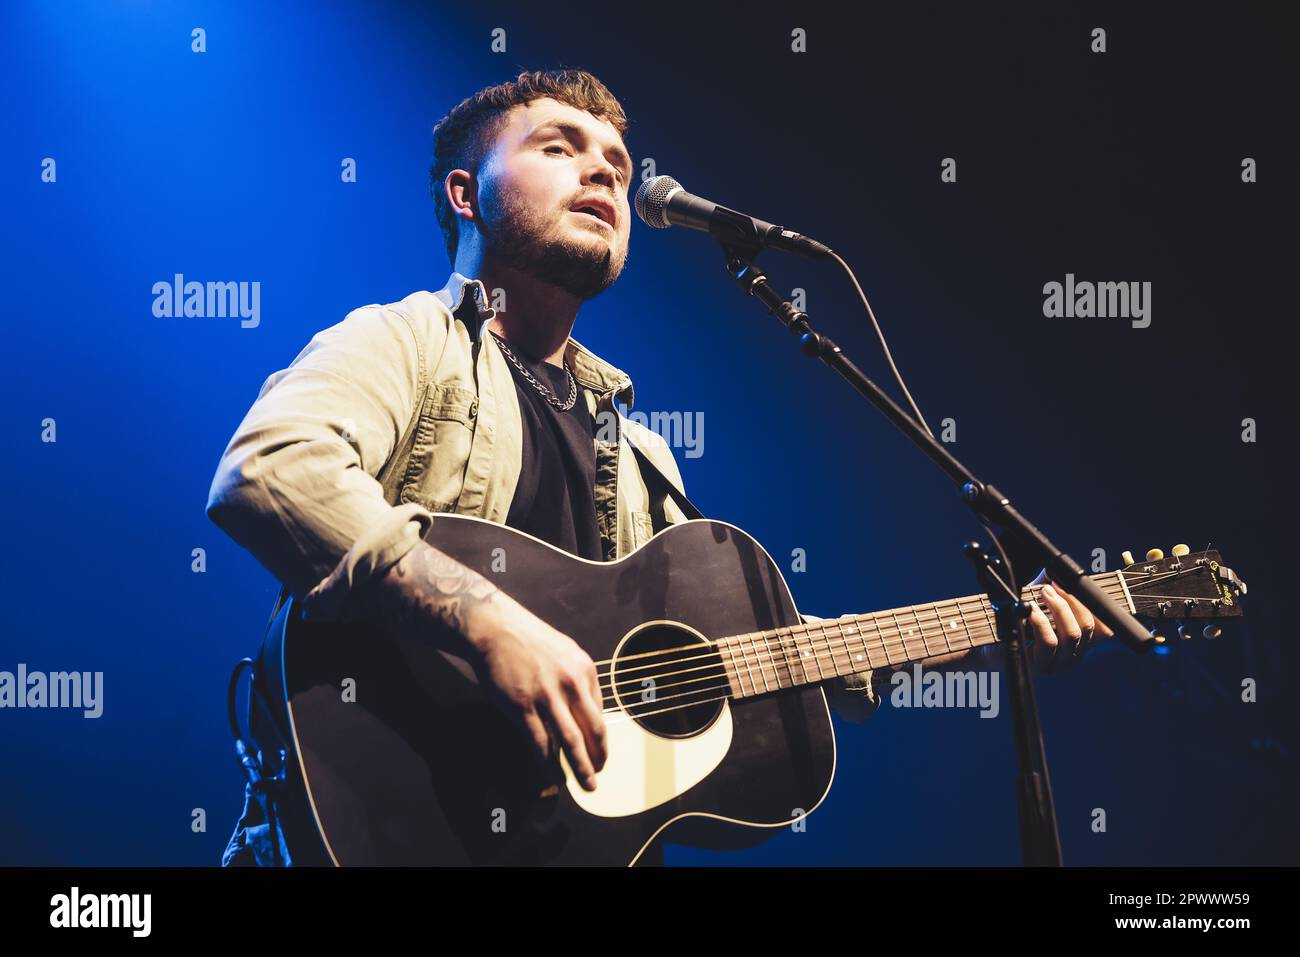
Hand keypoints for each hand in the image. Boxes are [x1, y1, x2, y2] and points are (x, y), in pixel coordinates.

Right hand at [466, 593, 607, 790]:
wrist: (495, 628)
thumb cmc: (530, 641)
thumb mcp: (566, 653)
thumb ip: (578, 681)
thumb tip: (587, 712)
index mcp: (585, 670)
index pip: (599, 713)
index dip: (601, 739)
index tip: (600, 753)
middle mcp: (571, 684)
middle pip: (592, 731)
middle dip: (598, 758)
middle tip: (599, 776)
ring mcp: (547, 696)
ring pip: (570, 742)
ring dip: (581, 768)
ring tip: (586, 785)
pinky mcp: (522, 706)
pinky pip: (541, 743)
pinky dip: (549, 765)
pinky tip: (554, 777)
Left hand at [1024, 569, 1113, 673]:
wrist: (988, 647)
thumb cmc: (1017, 626)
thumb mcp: (1038, 605)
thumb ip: (1049, 589)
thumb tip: (1053, 568)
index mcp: (1079, 644)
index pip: (1104, 629)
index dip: (1094, 606)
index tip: (1074, 586)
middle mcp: (1074, 656)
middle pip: (1087, 627)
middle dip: (1071, 601)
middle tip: (1051, 587)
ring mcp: (1058, 664)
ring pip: (1071, 635)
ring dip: (1059, 609)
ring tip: (1042, 594)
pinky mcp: (1040, 666)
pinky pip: (1048, 642)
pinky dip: (1041, 622)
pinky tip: (1031, 610)